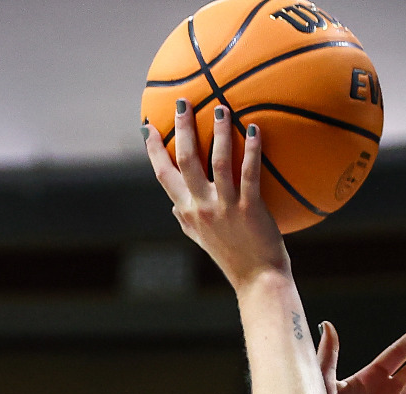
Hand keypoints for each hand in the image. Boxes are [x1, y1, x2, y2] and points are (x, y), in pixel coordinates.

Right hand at [143, 101, 288, 291]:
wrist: (256, 279)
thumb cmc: (232, 258)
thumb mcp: (202, 240)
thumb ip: (186, 221)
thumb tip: (172, 207)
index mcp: (187, 211)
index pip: (164, 175)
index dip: (154, 150)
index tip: (148, 127)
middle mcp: (201, 207)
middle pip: (186, 161)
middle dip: (182, 129)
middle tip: (183, 102)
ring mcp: (224, 207)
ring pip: (217, 161)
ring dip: (218, 132)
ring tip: (221, 107)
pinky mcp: (249, 208)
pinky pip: (249, 173)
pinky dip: (252, 149)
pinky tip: (255, 129)